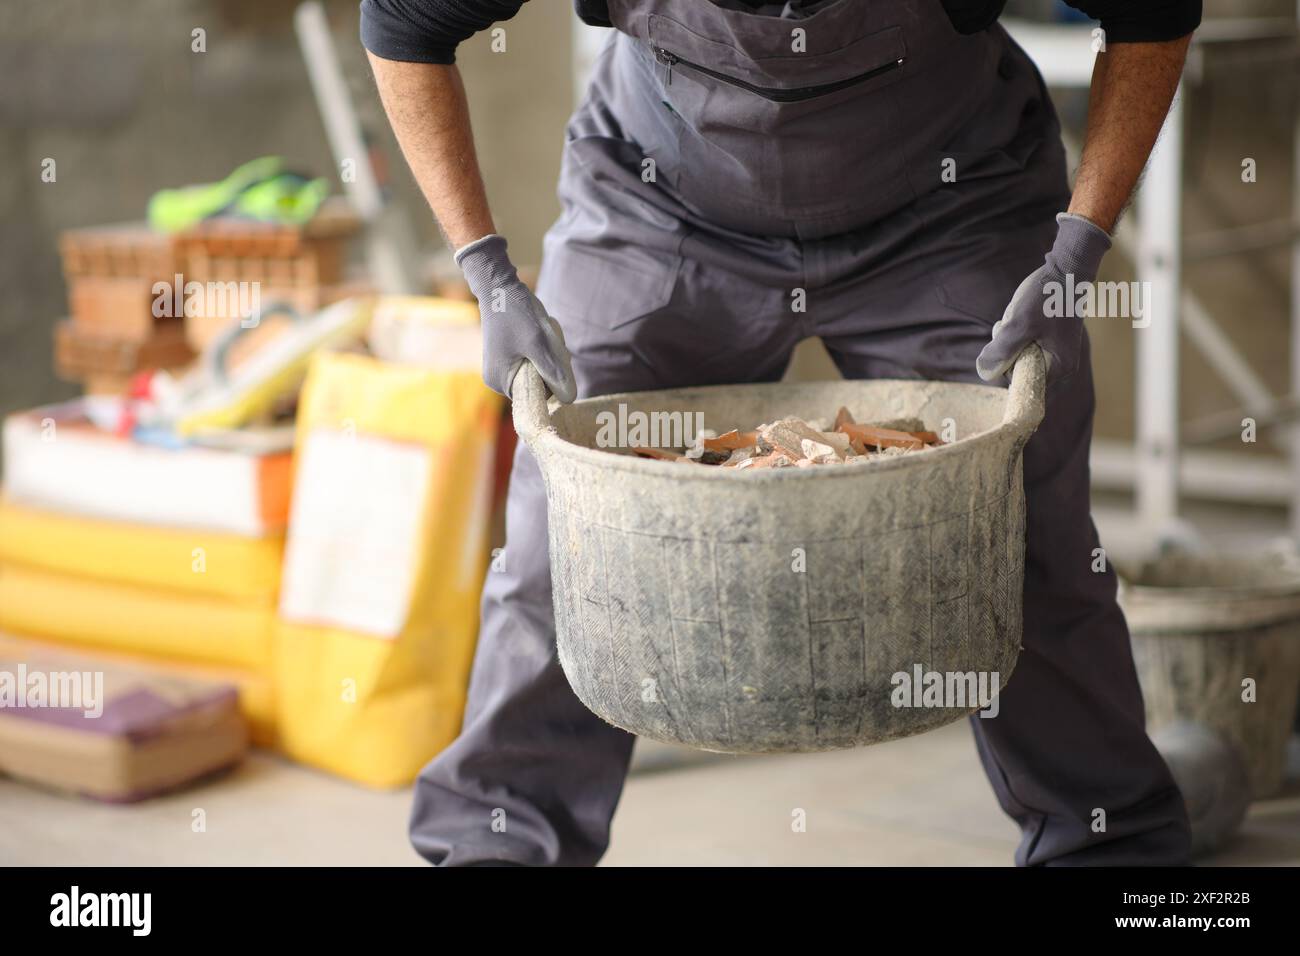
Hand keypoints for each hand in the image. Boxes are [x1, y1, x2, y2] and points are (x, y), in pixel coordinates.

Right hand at [456, 234, 577, 402]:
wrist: (499, 286)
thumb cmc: (515, 313)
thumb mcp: (538, 343)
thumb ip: (554, 372)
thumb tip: (569, 398)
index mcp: (501, 382)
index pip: (538, 395)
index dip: (551, 379)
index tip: (549, 354)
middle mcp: (497, 380)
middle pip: (538, 383)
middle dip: (549, 365)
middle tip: (547, 341)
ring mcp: (501, 368)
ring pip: (538, 371)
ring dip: (547, 355)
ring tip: (540, 333)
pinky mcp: (506, 357)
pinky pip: (532, 361)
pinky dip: (540, 349)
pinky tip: (536, 332)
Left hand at [976, 212, 1111, 384]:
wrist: (1066, 269)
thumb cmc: (1046, 297)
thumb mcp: (1019, 325)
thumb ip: (1001, 351)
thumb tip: (984, 373)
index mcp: (1059, 368)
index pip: (1021, 384)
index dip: (1007, 366)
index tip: (1009, 341)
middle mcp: (1060, 365)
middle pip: (1019, 370)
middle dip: (1008, 349)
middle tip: (1012, 325)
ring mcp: (1056, 352)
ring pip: (1019, 355)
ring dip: (1010, 338)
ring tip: (1020, 317)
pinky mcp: (1050, 340)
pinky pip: (1024, 344)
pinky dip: (1018, 331)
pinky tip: (1023, 315)